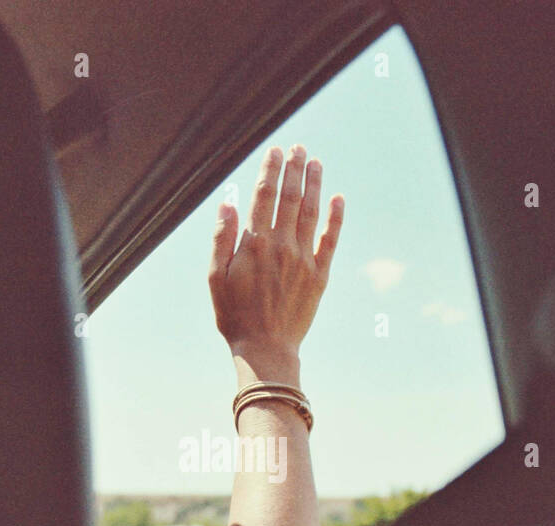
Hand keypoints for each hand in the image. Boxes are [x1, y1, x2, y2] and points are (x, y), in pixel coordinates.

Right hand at [208, 145, 342, 381]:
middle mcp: (281, 245)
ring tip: (316, 162)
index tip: (275, 150)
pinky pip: (331, 240)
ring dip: (314, 184)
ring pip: (311, 212)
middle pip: (290, 197)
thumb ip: (221, 239)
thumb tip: (227, 204)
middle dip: (294, 169)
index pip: (263, 196)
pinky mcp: (319, 275)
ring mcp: (303, 259)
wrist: (266, 349)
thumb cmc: (235, 315)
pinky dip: (336, 217)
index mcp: (254, 244)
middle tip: (298, 147)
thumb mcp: (215, 278)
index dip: (270, 170)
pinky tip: (338, 198)